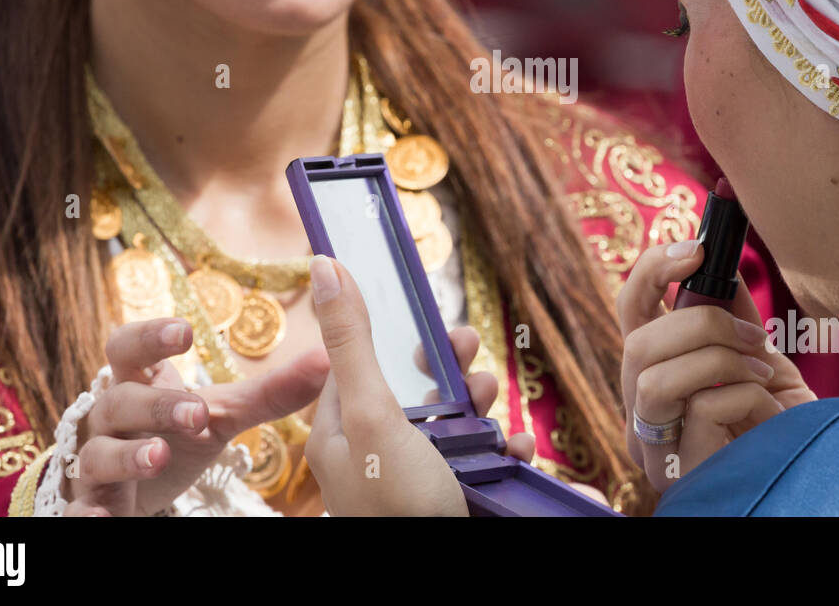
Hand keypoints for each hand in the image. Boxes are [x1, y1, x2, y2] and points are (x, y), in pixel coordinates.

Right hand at [63, 318, 329, 516]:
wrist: (132, 484)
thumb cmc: (173, 432)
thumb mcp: (220, 411)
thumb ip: (270, 391)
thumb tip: (327, 359)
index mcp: (139, 382)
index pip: (129, 346)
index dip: (151, 335)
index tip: (185, 331)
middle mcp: (110, 415)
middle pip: (119, 399)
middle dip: (156, 404)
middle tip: (196, 411)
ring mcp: (96, 459)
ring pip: (98, 452)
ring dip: (127, 454)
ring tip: (159, 457)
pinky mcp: (93, 502)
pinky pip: (80, 507)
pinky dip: (88, 512)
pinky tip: (102, 517)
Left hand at [305, 255, 514, 515]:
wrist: (441, 584)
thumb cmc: (396, 507)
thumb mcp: (373, 412)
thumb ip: (355, 341)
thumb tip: (324, 263)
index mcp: (341, 431)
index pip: (362, 363)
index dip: (397, 336)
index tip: (431, 322)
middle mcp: (376, 453)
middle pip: (416, 388)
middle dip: (452, 371)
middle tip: (472, 356)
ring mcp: (415, 478)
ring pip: (454, 422)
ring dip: (483, 410)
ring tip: (496, 417)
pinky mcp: (451, 498)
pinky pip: (479, 461)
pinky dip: (502, 453)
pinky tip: (515, 453)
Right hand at [617, 241, 815, 492]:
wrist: (815, 470)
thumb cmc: (780, 418)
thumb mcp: (755, 353)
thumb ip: (732, 311)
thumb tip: (719, 258)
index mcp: (651, 372)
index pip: (629, 311)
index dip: (652, 271)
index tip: (696, 249)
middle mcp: (640, 410)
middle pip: (637, 344)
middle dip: (702, 324)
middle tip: (755, 334)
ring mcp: (654, 448)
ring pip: (654, 379)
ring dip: (720, 362)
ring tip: (762, 373)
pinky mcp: (679, 470)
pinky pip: (700, 409)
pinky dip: (744, 398)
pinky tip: (769, 411)